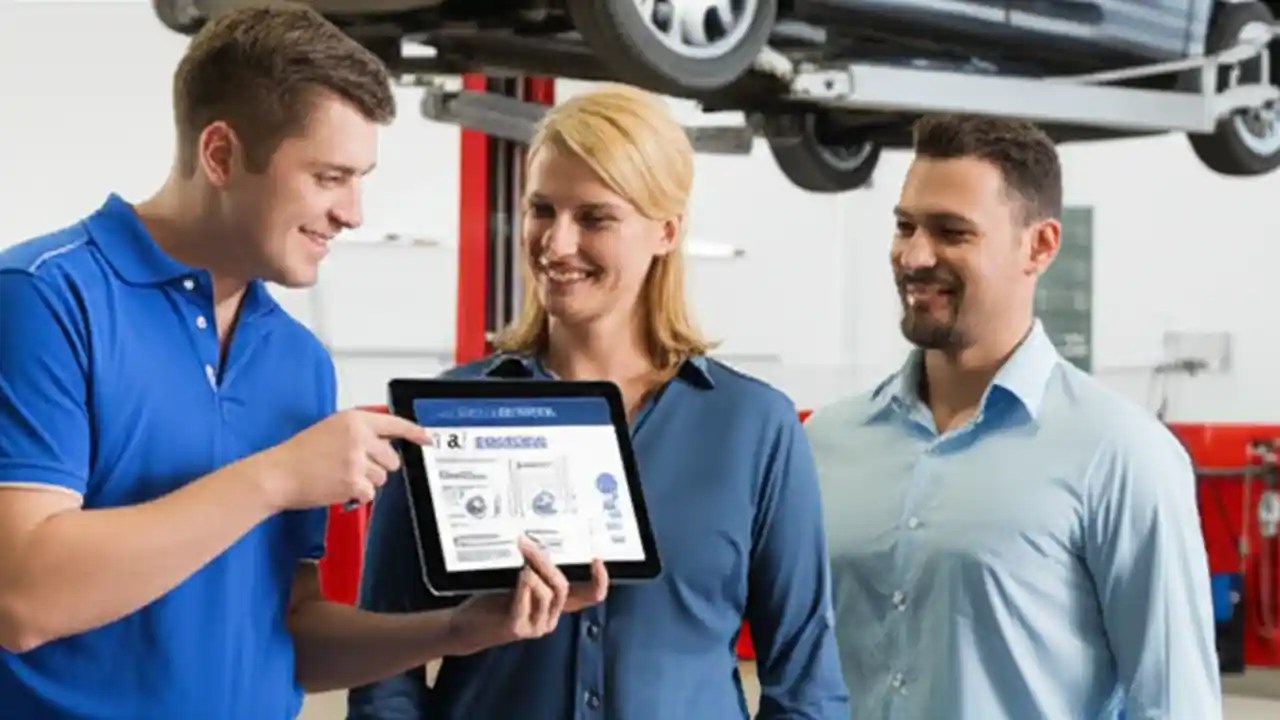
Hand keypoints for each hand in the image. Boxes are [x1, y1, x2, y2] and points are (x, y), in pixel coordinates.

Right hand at [255, 409, 430, 510]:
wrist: (278, 473)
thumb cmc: (299, 453)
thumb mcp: (331, 429)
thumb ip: (359, 431)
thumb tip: (385, 440)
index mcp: (354, 420)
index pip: (394, 424)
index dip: (414, 432)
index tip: (426, 438)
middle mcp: (359, 437)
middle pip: (392, 458)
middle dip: (378, 466)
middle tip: (354, 467)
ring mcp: (357, 460)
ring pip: (382, 478)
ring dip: (366, 482)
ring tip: (341, 475)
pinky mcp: (353, 482)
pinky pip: (370, 494)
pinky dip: (357, 496)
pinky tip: (338, 487)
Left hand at [446, 536, 608, 655]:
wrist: (467, 626)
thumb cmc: (494, 601)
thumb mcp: (520, 583)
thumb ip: (535, 570)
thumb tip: (542, 544)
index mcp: (555, 606)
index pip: (589, 597)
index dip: (599, 581)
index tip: (597, 559)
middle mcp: (550, 618)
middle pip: (563, 587)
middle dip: (547, 562)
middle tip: (529, 544)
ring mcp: (535, 626)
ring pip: (548, 593)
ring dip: (534, 570)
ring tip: (520, 557)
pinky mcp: (518, 628)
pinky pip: (527, 602)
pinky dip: (524, 586)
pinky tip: (519, 575)